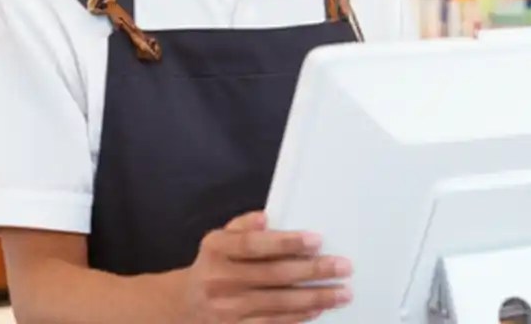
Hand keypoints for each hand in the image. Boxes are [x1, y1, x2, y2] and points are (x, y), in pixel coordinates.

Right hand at [183, 211, 352, 322]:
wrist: (187, 305)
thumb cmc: (216, 264)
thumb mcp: (221, 238)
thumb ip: (243, 226)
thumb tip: (267, 217)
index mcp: (216, 249)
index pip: (253, 244)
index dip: (285, 242)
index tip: (316, 239)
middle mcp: (219, 280)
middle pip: (273, 275)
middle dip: (312, 271)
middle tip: (343, 266)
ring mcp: (227, 309)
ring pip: (278, 303)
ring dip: (315, 298)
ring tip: (342, 292)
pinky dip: (298, 317)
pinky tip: (318, 309)